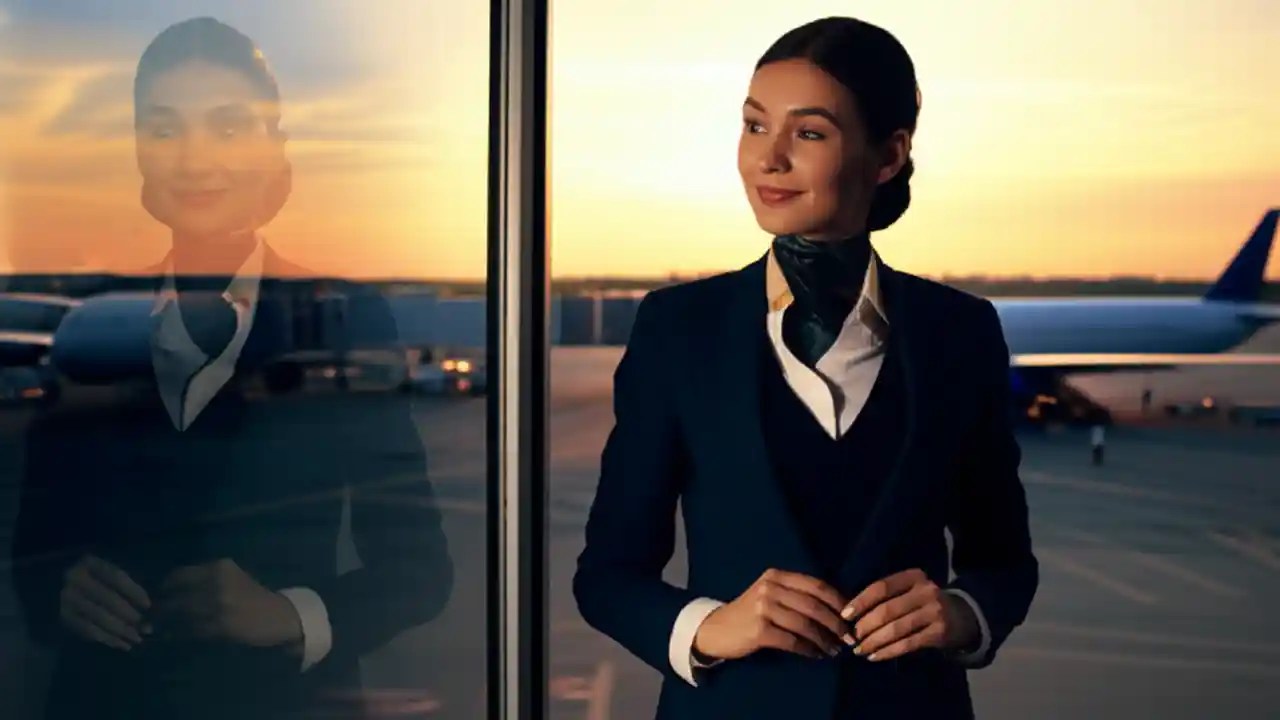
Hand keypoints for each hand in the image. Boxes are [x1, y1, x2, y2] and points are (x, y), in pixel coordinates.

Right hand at [59, 555, 151, 650]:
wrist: (59, 587)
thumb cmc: (97, 579)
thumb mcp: (110, 573)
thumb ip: (127, 584)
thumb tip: (148, 606)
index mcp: (90, 563)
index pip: (116, 577)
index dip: (134, 591)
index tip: (148, 605)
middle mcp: (75, 579)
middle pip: (108, 599)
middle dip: (130, 615)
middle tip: (147, 628)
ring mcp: (67, 600)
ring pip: (99, 618)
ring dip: (121, 631)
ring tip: (138, 639)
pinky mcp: (64, 618)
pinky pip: (88, 631)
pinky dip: (108, 639)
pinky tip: (123, 644)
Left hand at [155, 558, 301, 649]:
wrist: (280, 616)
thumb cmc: (254, 597)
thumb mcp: (233, 578)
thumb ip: (206, 579)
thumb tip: (172, 589)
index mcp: (220, 567)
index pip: (180, 575)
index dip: (165, 587)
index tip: (158, 597)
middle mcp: (217, 582)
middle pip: (176, 595)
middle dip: (161, 608)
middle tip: (152, 617)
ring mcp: (218, 604)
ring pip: (181, 614)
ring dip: (167, 623)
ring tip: (159, 629)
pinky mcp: (221, 625)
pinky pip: (191, 630)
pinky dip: (179, 634)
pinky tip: (175, 637)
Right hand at [692, 568, 847, 660]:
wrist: (716, 629)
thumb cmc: (750, 613)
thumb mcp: (771, 594)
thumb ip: (797, 595)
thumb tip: (837, 610)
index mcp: (777, 575)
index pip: (817, 585)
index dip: (838, 601)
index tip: (852, 617)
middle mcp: (770, 588)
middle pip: (814, 605)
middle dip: (836, 624)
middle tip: (849, 638)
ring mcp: (763, 608)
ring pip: (805, 625)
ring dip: (824, 640)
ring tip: (835, 650)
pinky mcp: (759, 630)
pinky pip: (792, 641)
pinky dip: (808, 650)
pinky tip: (815, 655)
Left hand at [841, 568, 977, 661]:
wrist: (963, 617)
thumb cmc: (925, 603)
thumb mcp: (910, 591)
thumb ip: (887, 597)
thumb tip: (852, 614)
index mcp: (913, 576)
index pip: (881, 587)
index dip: (861, 601)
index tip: (845, 615)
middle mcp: (925, 591)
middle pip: (887, 609)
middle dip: (865, 626)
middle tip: (852, 638)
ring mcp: (934, 612)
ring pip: (896, 629)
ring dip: (874, 642)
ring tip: (860, 650)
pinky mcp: (939, 632)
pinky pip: (908, 644)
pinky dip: (888, 651)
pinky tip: (875, 656)